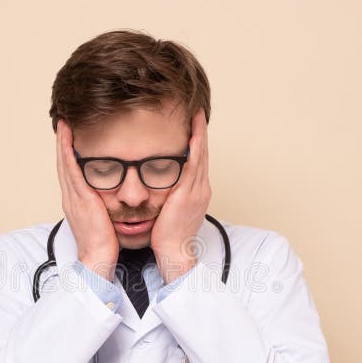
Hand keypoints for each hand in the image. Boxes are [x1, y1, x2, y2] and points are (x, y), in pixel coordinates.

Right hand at [56, 119, 118, 280]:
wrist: (98, 259)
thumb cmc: (103, 243)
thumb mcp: (102, 219)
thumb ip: (104, 205)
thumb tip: (114, 196)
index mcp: (76, 201)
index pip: (70, 171)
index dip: (68, 152)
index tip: (69, 135)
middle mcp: (70, 197)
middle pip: (63, 163)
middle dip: (62, 142)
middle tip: (62, 122)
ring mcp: (72, 197)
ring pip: (64, 163)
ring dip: (63, 142)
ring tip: (63, 123)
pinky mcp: (79, 199)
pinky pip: (71, 170)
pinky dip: (68, 152)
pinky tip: (68, 138)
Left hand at [150, 108, 211, 283]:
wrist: (174, 253)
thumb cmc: (169, 236)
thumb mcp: (171, 210)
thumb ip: (168, 194)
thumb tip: (158, 183)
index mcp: (196, 192)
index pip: (198, 159)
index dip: (197, 140)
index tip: (194, 122)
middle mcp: (200, 189)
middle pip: (203, 153)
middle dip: (201, 130)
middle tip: (198, 110)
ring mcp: (197, 191)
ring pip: (201, 156)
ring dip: (199, 133)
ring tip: (197, 114)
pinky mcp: (189, 195)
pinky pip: (194, 166)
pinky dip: (195, 149)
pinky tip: (193, 135)